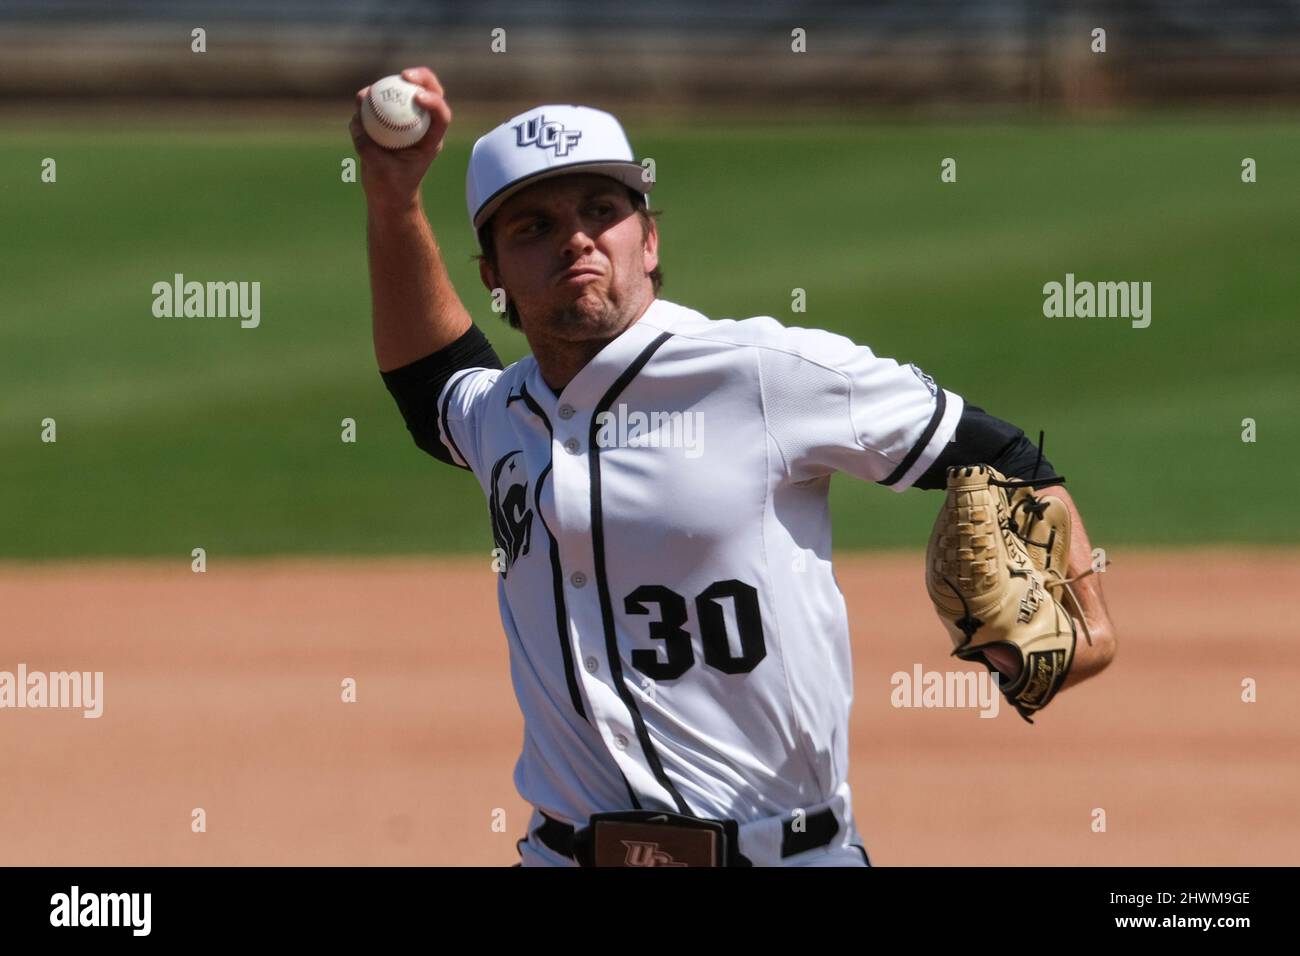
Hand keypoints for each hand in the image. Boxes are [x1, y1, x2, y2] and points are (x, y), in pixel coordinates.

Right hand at [348, 67, 452, 212]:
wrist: (387, 196)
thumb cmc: (390, 187)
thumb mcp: (378, 169)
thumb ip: (367, 146)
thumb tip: (357, 120)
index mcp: (430, 140)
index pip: (441, 116)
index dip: (434, 101)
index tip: (418, 96)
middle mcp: (422, 126)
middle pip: (430, 93)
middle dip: (421, 77)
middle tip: (404, 74)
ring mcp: (406, 121)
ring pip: (406, 92)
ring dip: (390, 84)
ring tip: (369, 92)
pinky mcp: (389, 121)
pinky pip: (383, 102)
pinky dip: (372, 98)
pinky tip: (360, 99)